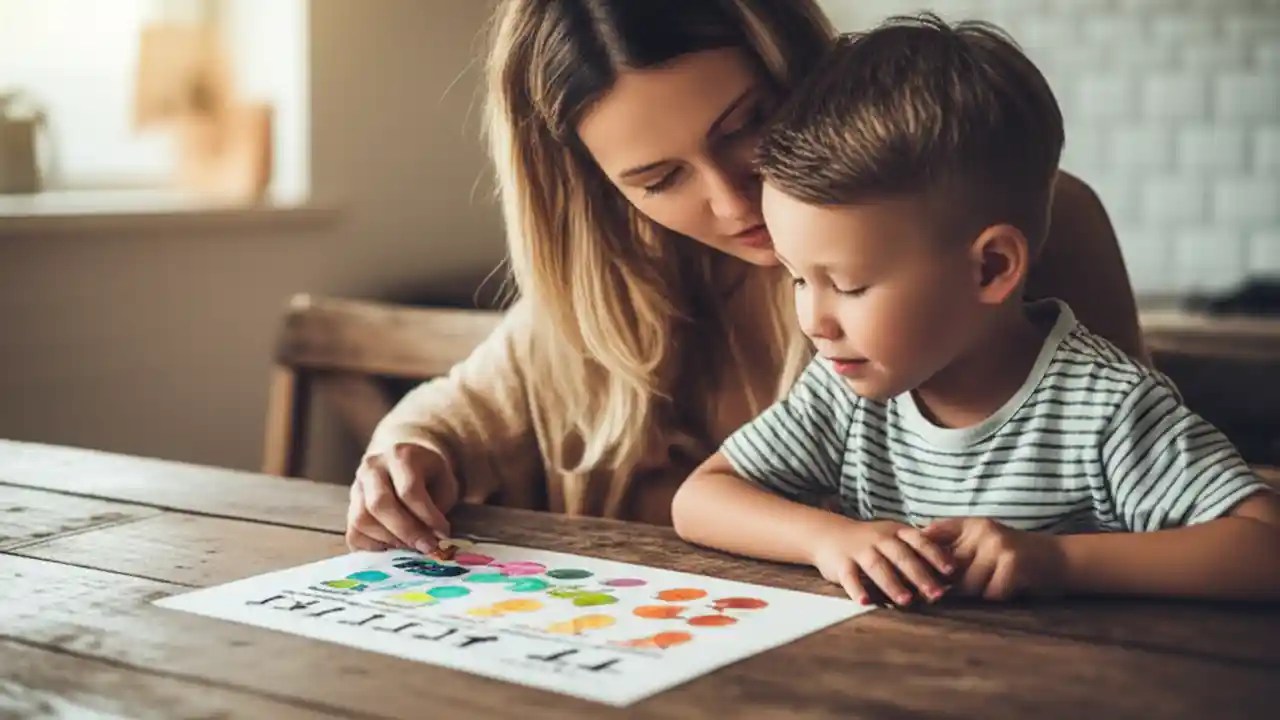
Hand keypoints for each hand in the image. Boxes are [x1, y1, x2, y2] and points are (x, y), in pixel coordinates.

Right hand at [346, 443, 458, 552]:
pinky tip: (394, 547)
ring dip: (389, 540)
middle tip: (427, 547)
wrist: (402, 462)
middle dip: (406, 531)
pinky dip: (373, 547)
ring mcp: (356, 487)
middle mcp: (372, 468)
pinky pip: (354, 534)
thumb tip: (432, 539)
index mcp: (400, 456)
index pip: (409, 490)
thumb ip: (438, 507)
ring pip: (362, 520)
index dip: (427, 516)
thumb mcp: (444, 481)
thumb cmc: (428, 475)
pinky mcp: (349, 508)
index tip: (443, 533)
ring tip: (412, 546)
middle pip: (380, 504)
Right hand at [808, 519, 954, 605]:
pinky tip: (865, 602)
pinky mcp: (841, 563)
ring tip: (906, 601)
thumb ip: (916, 551)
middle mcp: (879, 539)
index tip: (952, 571)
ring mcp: (859, 550)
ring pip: (877, 566)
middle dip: (920, 575)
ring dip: (892, 584)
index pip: (919, 541)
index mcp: (896, 532)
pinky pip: (849, 577)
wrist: (828, 533)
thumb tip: (950, 571)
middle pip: (901, 556)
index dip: (935, 555)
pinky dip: (856, 590)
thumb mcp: (893, 538)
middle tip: (937, 594)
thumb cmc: (869, 542)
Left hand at [922, 518, 1065, 600]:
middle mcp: (982, 531)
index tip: (907, 576)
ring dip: (976, 595)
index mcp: (971, 524)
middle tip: (934, 598)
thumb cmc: (1013, 557)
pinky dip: (996, 598)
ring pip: (968, 585)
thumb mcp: (982, 543)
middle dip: (944, 585)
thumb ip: (952, 547)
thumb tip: (915, 568)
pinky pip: (990, 594)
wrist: (1059, 559)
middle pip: (948, 568)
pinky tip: (1007, 591)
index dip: (918, 558)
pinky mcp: (1013, 565)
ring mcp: (998, 546)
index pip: (932, 537)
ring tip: (990, 588)